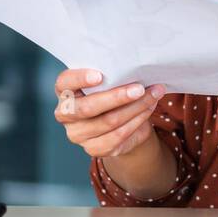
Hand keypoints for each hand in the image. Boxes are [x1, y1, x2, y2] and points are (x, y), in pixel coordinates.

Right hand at [53, 69, 167, 157]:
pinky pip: (119, 135)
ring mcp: (78, 134)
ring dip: (135, 107)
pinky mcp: (94, 148)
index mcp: (64, 90)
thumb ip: (113, 75)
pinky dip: (137, 120)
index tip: (99, 75)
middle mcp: (65, 114)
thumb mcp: (109, 81)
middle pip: (88, 107)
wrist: (120, 121)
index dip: (80, 79)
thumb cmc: (111, 92)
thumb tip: (137, 68)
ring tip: (153, 95)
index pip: (64, 82)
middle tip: (139, 88)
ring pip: (108, 122)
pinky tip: (148, 109)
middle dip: (117, 97)